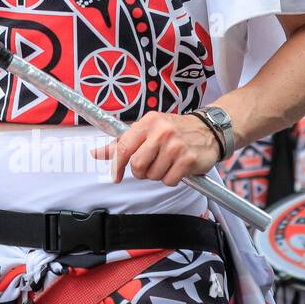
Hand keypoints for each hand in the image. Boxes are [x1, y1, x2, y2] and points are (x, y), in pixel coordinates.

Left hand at [91, 111, 221, 185]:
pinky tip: (177, 168)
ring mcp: (176, 145)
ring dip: (157, 175)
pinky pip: (169, 181)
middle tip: (149, 167)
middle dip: (140, 172)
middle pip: (137, 165)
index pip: (124, 147)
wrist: (208, 129)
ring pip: (153, 175)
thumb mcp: (147, 130)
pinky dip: (170, 179)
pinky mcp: (188, 159)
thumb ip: (122, 143)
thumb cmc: (173, 130)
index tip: (115, 176)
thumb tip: (95, 153)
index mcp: (147, 122)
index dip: (117, 165)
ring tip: (166, 163)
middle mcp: (161, 132)